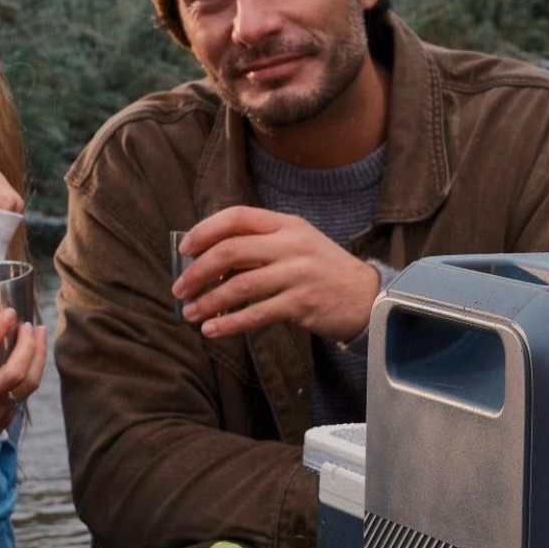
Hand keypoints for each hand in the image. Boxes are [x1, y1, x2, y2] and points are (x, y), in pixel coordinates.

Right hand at [0, 309, 47, 432]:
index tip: (9, 313)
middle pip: (15, 371)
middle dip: (28, 344)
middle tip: (28, 325)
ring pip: (29, 383)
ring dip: (39, 355)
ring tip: (38, 334)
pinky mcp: (4, 421)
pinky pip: (26, 393)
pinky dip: (33, 371)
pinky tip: (34, 355)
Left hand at [172, 207, 380, 342]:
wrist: (368, 298)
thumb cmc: (325, 272)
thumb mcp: (298, 245)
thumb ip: (262, 245)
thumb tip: (210, 260)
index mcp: (287, 224)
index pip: (237, 217)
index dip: (204, 231)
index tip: (184, 251)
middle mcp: (291, 244)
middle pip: (231, 251)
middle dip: (197, 271)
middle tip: (180, 289)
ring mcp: (298, 273)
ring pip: (239, 285)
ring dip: (208, 301)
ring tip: (190, 313)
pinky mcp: (302, 303)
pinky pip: (256, 313)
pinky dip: (229, 323)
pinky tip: (212, 330)